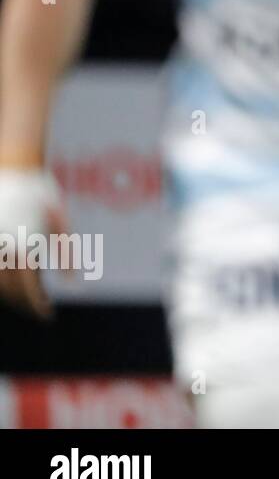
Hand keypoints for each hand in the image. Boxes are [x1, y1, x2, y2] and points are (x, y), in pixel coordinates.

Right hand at [0, 169, 67, 318]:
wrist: (15, 163)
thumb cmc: (42, 191)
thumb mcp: (61, 219)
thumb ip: (67, 252)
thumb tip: (71, 282)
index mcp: (26, 244)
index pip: (29, 288)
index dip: (37, 306)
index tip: (47, 316)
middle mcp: (3, 247)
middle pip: (9, 289)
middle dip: (24, 303)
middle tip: (37, 309)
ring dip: (8, 294)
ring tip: (24, 298)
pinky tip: (9, 281)